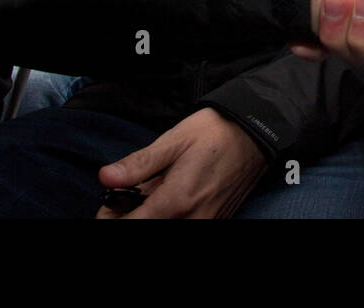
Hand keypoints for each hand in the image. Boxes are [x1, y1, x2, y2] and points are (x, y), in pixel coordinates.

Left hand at [95, 108, 266, 218]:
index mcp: (176, 201)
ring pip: (166, 229)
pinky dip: (170, 217)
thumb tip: (105, 177)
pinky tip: (169, 198)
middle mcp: (193, 219)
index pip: (130, 227)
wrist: (257, 133)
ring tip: (149, 196)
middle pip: (146, 231)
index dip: (111, 218)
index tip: (109, 202)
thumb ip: (139, 164)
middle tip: (125, 198)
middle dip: (130, 219)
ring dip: (151, 217)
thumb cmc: (215, 132)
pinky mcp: (217, 221)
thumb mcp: (174, 140)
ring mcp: (207, 223)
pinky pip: (186, 226)